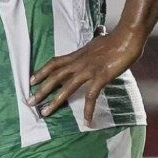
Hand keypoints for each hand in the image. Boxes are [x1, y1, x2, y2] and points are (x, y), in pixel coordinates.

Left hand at [27, 27, 145, 123]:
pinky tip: (86, 121)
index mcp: (77, 55)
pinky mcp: (101, 76)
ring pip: (67, 87)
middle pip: (55, 76)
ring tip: (45, 112)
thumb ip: (93, 45)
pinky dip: (88, 109)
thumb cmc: (116, 39)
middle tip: (30, 101)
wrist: (127, 36)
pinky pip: (91, 96)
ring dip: (55, 101)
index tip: (31, 80)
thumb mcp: (98, 42)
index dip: (41, 71)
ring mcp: (89, 70)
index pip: (54, 63)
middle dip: (41, 89)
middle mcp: (79, 62)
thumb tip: (96, 38)